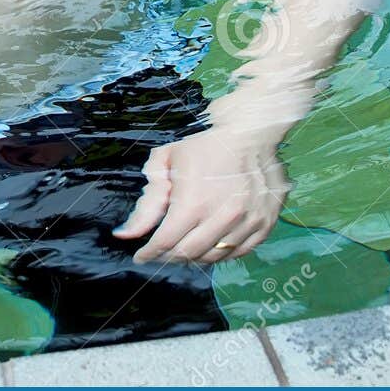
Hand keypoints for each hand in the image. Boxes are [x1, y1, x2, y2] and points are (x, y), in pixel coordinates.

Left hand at [112, 127, 287, 263]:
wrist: (250, 134)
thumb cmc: (203, 146)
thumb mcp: (165, 164)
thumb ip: (147, 204)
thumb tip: (125, 234)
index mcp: (194, 202)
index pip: (166, 242)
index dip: (150, 253)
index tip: (141, 257)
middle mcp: (223, 216)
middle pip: (189, 254)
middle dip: (168, 256)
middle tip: (161, 252)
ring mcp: (247, 222)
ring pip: (213, 256)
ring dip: (194, 256)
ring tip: (184, 246)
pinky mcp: (265, 224)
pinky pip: (238, 252)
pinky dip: (220, 254)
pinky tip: (209, 244)